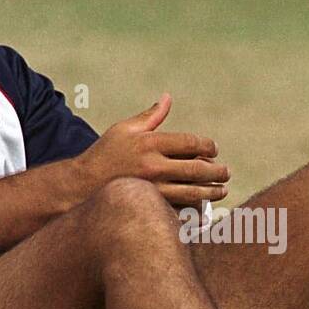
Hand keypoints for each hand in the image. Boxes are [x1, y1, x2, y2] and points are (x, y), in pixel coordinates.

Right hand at [79, 93, 229, 206]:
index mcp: (150, 144)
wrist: (82, 185)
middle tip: (226, 173)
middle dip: (217, 171)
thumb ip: (151, 116)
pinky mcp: (149, 207)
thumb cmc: (105, 153)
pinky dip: (196, 210)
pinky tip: (204, 208)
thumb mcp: (124, 129)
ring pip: (192, 193)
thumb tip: (168, 98)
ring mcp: (152, 190)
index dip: (208, 146)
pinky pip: (180, 210)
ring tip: (221, 191)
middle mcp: (153, 167)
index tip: (213, 150)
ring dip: (211, 193)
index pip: (191, 143)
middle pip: (197, 169)